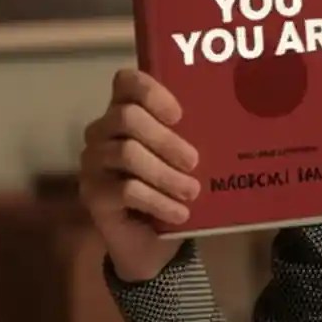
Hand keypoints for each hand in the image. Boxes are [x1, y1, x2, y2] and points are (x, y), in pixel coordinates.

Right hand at [79, 68, 200, 282]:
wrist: (153, 239)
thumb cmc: (173, 185)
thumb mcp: (185, 156)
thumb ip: (194, 135)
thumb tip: (230, 122)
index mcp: (126, 110)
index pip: (127, 81)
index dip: (151, 91)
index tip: (179, 115)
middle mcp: (102, 131)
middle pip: (128, 117)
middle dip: (167, 140)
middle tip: (195, 161)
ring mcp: (93, 162)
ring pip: (127, 153)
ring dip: (166, 174)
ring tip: (192, 191)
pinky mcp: (92, 194)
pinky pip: (126, 190)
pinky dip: (158, 200)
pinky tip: (179, 212)